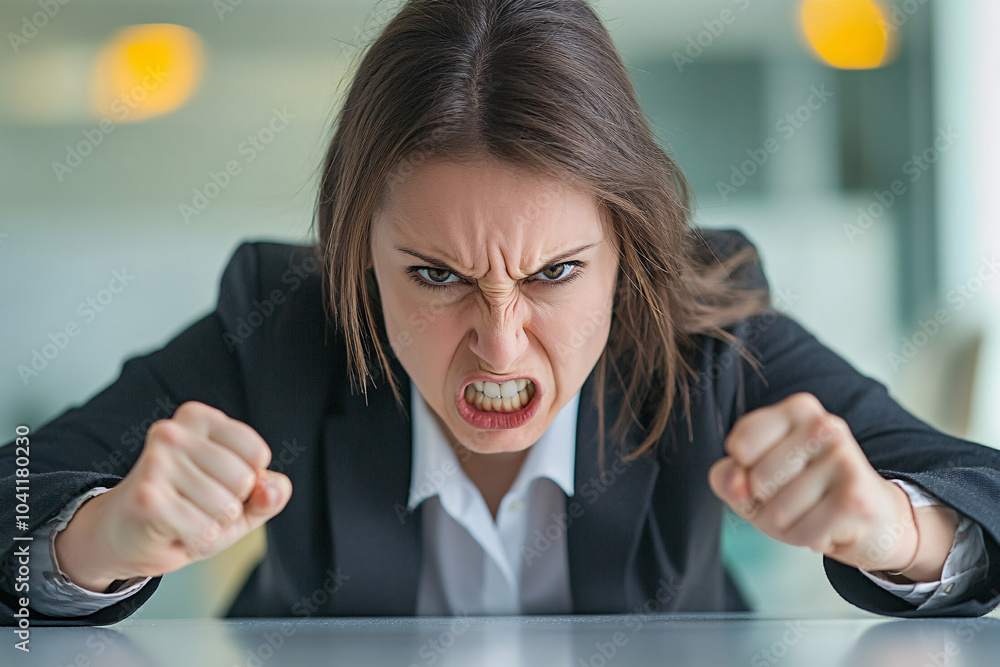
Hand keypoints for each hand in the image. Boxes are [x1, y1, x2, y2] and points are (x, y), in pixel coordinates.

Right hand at [55, 401, 291, 591]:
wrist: (122, 536)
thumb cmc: (188, 509)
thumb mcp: (240, 500)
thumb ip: (268, 494)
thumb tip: (270, 491)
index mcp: (199, 419)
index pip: (257, 454)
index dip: (249, 482)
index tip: (219, 483)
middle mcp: (174, 432)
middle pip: (244, 480)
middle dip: (230, 506)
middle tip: (198, 504)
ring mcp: (157, 462)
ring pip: (225, 508)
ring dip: (211, 525)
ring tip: (185, 517)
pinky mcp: (147, 497)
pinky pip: (204, 529)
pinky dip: (196, 540)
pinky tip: (174, 531)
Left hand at [708, 392, 956, 579]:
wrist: (877, 520)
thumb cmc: (808, 495)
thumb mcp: (756, 482)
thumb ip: (728, 478)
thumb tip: (737, 485)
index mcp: (799, 409)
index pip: (741, 443)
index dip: (744, 471)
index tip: (771, 470)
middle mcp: (824, 426)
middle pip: (756, 480)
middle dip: (767, 504)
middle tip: (798, 499)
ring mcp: (844, 459)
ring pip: (778, 511)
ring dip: (790, 525)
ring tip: (814, 512)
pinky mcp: (855, 498)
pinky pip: (803, 533)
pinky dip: (809, 538)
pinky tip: (830, 525)